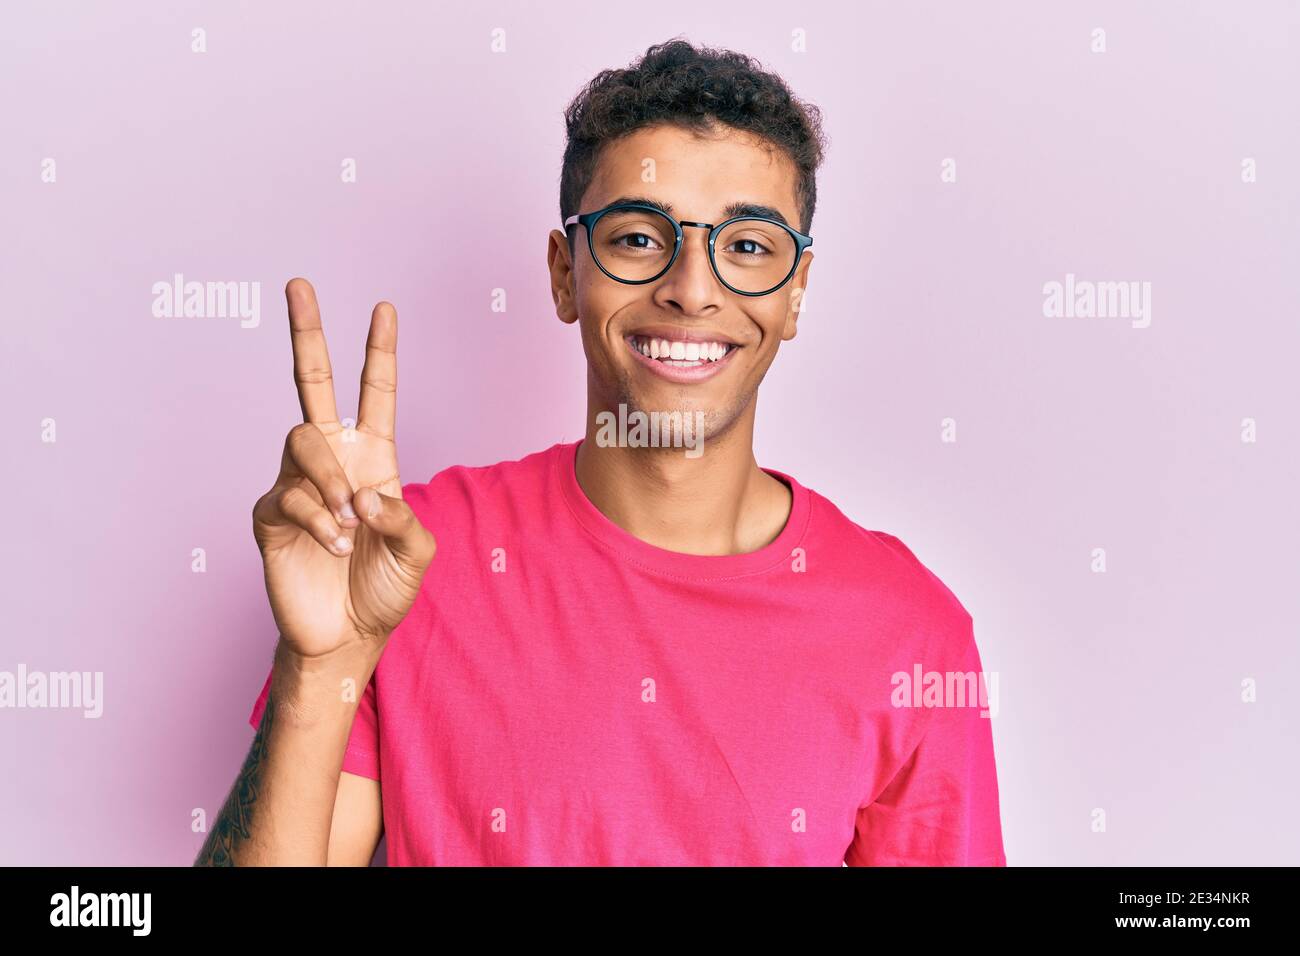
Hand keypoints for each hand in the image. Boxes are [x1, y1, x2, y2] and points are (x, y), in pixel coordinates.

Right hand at [252, 278, 435, 659]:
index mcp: (373, 458)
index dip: (379, 352)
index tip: (384, 308)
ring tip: (348, 523)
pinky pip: (286, 495)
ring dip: (328, 479)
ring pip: (302, 441)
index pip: (374, 393)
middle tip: (299, 284)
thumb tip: (365, 494)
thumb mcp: (417, 551)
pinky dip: (316, 518)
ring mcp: (298, 484)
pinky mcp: (271, 515)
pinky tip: (333, 543)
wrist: (348, 635)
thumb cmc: (384, 588)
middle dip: (306, 333)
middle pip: (313, 384)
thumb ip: (403, 519)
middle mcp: (333, 461)